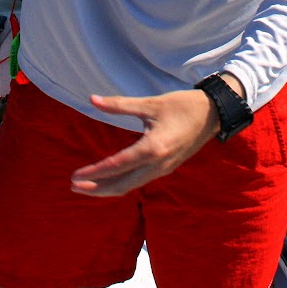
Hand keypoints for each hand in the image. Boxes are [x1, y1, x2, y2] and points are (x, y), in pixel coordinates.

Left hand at [70, 86, 222, 196]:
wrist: (213, 114)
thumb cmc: (181, 105)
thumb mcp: (150, 103)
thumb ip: (119, 104)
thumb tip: (92, 99)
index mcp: (153, 148)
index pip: (117, 165)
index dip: (94, 172)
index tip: (75, 176)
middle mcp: (158, 164)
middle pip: (122, 184)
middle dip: (97, 188)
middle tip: (74, 186)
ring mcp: (163, 169)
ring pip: (131, 185)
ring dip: (108, 188)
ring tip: (87, 186)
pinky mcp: (166, 168)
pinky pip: (140, 181)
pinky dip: (122, 183)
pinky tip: (110, 180)